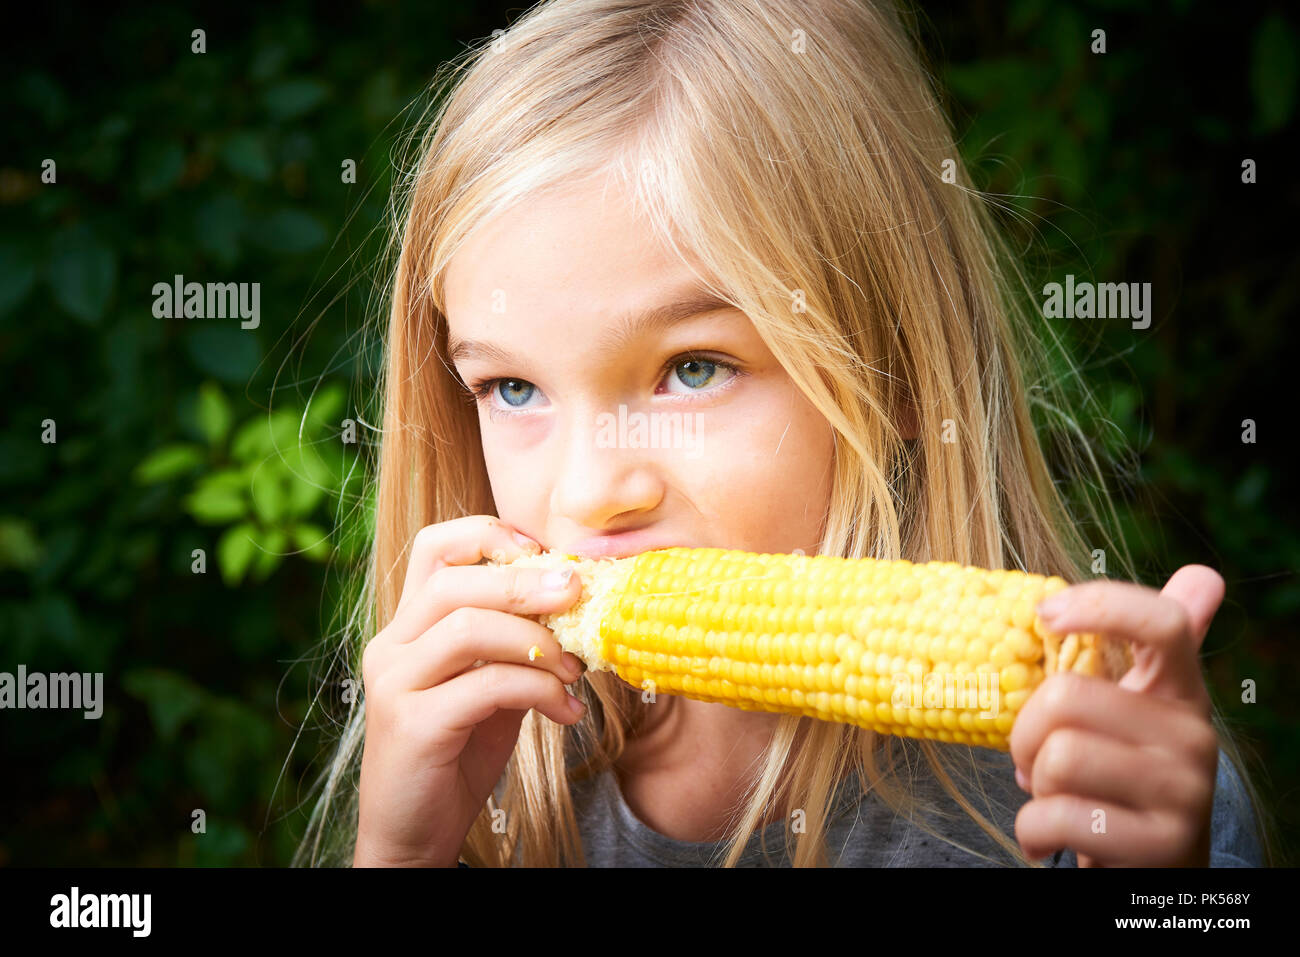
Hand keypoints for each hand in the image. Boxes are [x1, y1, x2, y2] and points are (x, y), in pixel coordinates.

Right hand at [353, 515, 584, 866]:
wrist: (416, 833)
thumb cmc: (458, 753)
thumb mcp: (491, 685)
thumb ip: (516, 643)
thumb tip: (577, 601)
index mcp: (407, 626)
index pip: (434, 548)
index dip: (490, 535)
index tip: (544, 552)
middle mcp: (391, 646)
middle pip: (457, 582)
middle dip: (527, 582)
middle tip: (579, 593)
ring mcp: (395, 684)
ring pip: (469, 627)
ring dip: (537, 641)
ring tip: (575, 669)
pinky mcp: (412, 725)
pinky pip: (487, 685)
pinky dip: (539, 691)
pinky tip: (567, 712)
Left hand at [1009, 565, 1224, 866]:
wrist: (1153, 868)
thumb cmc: (1123, 775)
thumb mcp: (1139, 712)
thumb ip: (1152, 646)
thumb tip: (1204, 577)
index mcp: (1181, 692)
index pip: (1164, 623)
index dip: (1101, 604)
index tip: (1044, 614)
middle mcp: (1193, 737)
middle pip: (1067, 697)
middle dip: (1024, 733)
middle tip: (1031, 759)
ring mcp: (1182, 794)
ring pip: (1057, 758)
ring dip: (1031, 784)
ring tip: (1050, 796)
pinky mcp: (1159, 845)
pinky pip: (1056, 818)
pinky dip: (1031, 831)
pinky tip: (1046, 838)